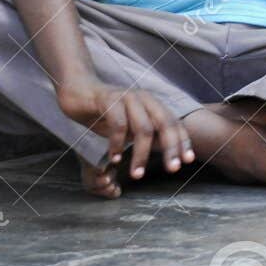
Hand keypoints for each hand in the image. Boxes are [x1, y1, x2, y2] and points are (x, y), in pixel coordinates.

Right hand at [56, 81, 193, 178]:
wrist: (78, 91)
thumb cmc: (106, 112)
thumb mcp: (130, 125)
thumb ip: (146, 134)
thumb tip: (166, 153)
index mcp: (153, 104)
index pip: (174, 123)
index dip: (183, 141)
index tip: (187, 160)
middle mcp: (144, 98)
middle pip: (165, 124)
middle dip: (171, 147)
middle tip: (172, 168)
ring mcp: (127, 97)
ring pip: (143, 128)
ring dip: (141, 154)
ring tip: (137, 174)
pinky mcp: (108, 100)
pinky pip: (118, 124)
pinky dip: (118, 144)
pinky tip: (115, 158)